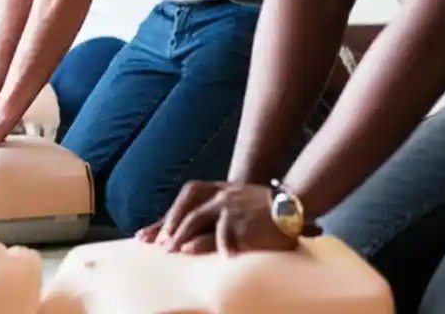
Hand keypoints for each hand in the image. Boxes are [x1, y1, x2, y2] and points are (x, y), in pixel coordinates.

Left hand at [137, 181, 305, 254]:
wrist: (292, 204)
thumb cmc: (261, 208)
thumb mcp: (235, 200)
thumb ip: (214, 210)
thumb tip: (187, 231)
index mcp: (216, 189)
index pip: (185, 199)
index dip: (167, 217)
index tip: (152, 234)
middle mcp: (220, 194)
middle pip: (187, 210)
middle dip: (171, 229)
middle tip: (163, 247)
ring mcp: (230, 206)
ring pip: (198, 220)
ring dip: (185, 237)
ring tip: (179, 251)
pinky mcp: (242, 221)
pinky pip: (223, 234)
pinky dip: (217, 245)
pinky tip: (212, 255)